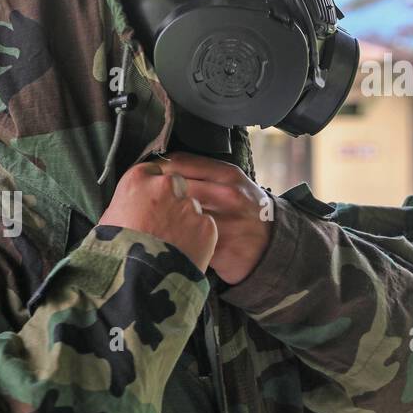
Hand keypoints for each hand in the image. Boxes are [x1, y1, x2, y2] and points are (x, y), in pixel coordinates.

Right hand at [100, 160, 217, 272]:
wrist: (135, 281)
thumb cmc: (113, 252)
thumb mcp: (108, 221)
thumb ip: (125, 206)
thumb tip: (129, 209)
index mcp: (138, 180)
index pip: (152, 172)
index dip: (152, 190)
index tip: (150, 203)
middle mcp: (166, 185)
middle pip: (176, 185)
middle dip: (171, 201)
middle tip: (161, 225)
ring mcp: (189, 205)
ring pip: (191, 208)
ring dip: (184, 222)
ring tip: (171, 245)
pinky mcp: (206, 226)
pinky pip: (204, 228)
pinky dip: (197, 239)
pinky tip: (184, 253)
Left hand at [153, 152, 273, 284]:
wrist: (270, 244)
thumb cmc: (243, 210)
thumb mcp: (230, 183)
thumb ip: (201, 173)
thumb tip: (159, 167)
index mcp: (227, 175)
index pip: (179, 163)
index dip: (155, 170)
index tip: (144, 177)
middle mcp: (229, 195)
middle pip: (174, 189)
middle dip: (153, 196)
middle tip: (141, 203)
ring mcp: (227, 223)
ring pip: (177, 217)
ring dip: (159, 220)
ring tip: (150, 222)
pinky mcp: (220, 249)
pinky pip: (185, 242)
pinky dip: (170, 241)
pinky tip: (165, 240)